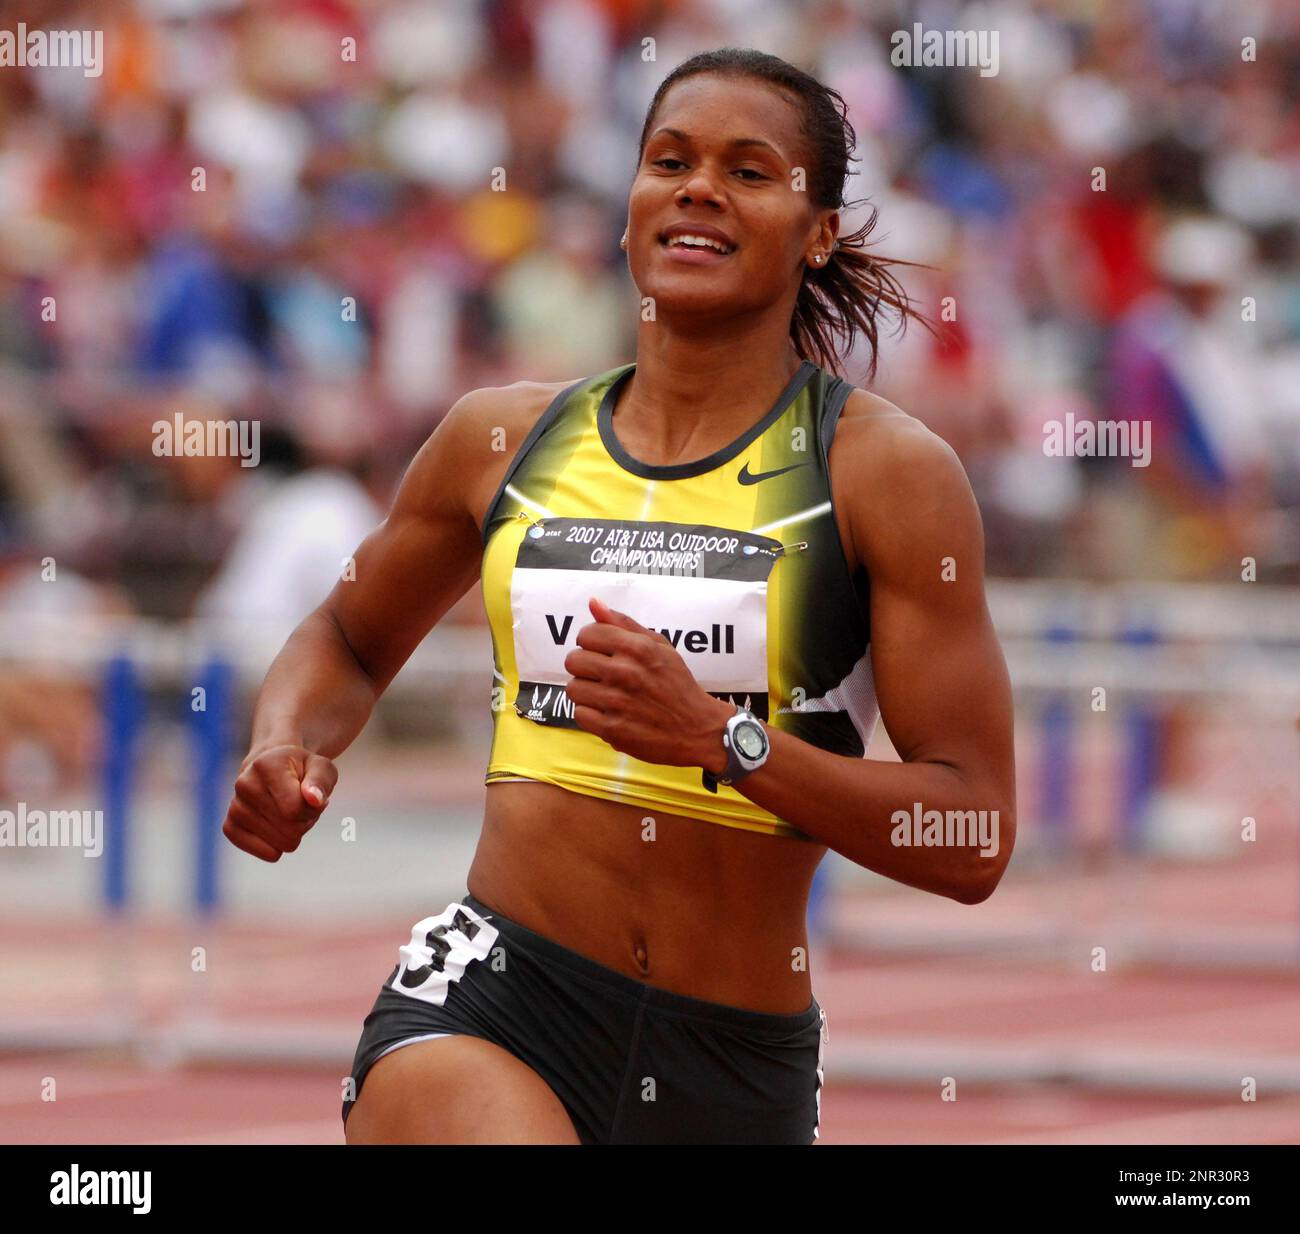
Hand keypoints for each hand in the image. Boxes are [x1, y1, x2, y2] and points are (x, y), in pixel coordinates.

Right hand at [222, 744, 336, 861]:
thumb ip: (321, 781)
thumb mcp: (320, 767)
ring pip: (283, 844)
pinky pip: (270, 854)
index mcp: (265, 766)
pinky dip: (281, 845)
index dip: (314, 809)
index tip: (312, 796)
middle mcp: (244, 785)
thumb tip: (314, 800)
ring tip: (289, 811)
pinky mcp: (230, 828)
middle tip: (301, 804)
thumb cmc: (302, 770)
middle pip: (291, 830)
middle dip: (305, 821)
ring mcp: (235, 808)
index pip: (296, 809)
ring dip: (295, 832)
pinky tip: (277, 824)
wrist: (272, 770)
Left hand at [564, 597, 734, 771]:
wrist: (697, 729)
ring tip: (606, 695)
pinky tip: (608, 712)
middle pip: (573, 660)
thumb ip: (624, 624)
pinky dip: (591, 715)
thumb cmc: (677, 685)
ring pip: (573, 688)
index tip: (601, 652)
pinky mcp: (612, 729)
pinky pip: (580, 714)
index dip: (591, 642)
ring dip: (587, 692)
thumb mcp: (659, 646)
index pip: (586, 634)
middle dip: (585, 667)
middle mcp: (625, 672)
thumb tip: (594, 602)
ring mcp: (617, 702)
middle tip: (602, 675)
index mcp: (637, 648)